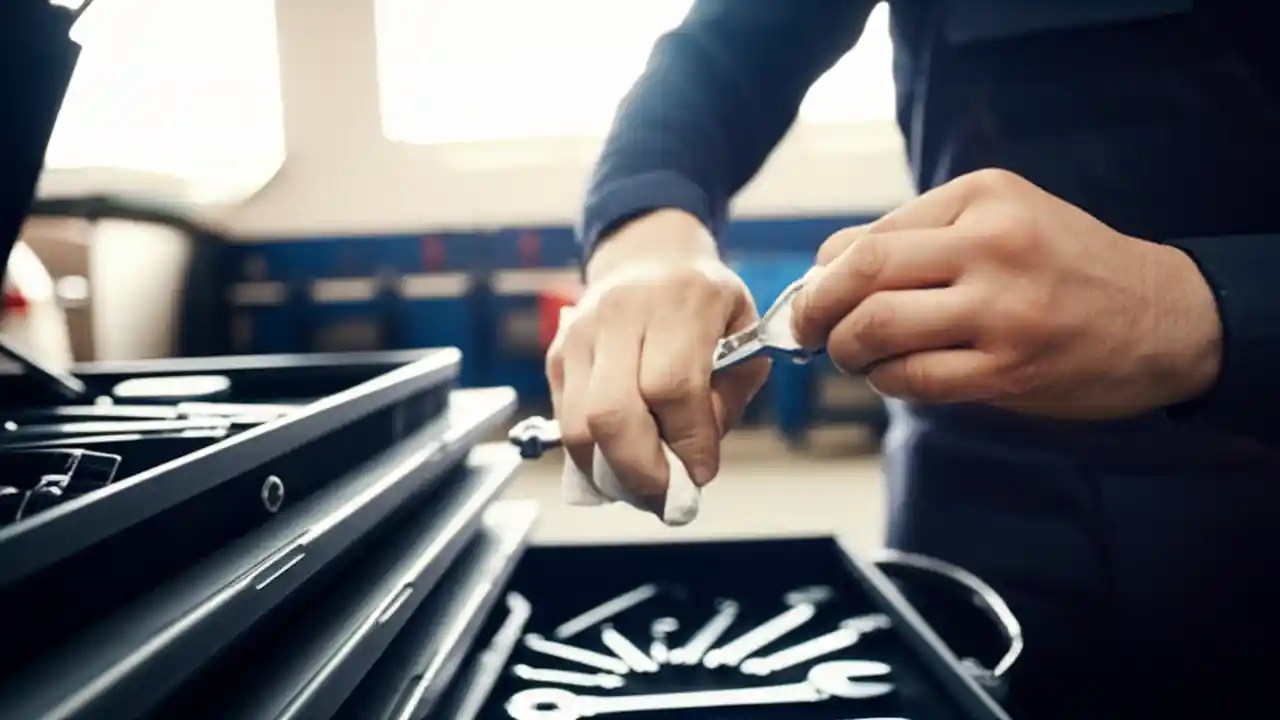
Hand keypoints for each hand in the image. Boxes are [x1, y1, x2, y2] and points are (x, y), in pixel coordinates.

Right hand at [546, 209, 769, 511]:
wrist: (648, 258)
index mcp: (680, 300)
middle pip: (612, 411)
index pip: (673, 386)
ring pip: (579, 424)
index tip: (701, 474)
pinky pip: (565, 421)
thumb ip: (726, 397)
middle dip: (640, 472)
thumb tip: (692, 461)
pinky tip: (619, 464)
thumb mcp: (744, 336)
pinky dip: (591, 456)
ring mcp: (581, 333)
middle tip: (666, 499)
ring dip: (610, 473)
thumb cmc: (704, 303)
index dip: (687, 443)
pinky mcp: (557, 354)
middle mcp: (621, 312)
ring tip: (642, 489)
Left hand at [791, 169, 1222, 419]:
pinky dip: (885, 380)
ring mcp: (1002, 308)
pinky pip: (913, 377)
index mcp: (983, 196)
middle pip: (862, 272)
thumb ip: (924, 237)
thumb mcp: (1005, 219)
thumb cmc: (1067, 267)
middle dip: (814, 309)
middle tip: (805, 331)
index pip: (869, 234)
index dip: (823, 273)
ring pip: (878, 325)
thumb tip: (827, 272)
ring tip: (851, 356)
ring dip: (845, 349)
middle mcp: (991, 243)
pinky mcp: (1009, 367)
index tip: (814, 295)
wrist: (1162, 318)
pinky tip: (891, 375)